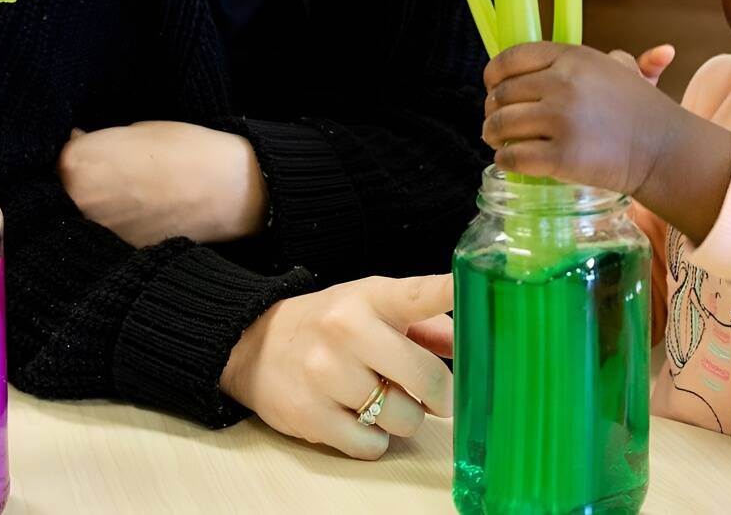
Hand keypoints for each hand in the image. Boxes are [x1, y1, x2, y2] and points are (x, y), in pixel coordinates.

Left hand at [59, 121, 267, 246]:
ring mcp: (96, 231)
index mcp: (77, 163)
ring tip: (130, 196)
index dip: (78, 153)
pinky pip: (105, 237)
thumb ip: (100, 141)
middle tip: (114, 175)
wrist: (231, 190)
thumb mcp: (138, 130)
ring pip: (81, 217)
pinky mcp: (118, 253)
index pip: (58, 158)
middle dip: (81, 183)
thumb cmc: (189, 150)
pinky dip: (117, 227)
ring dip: (96, 208)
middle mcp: (77, 201)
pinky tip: (141, 214)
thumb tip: (79, 145)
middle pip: (62, 191)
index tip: (96, 151)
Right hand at [220, 274, 455, 459]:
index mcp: (371, 297)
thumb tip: (472, 341)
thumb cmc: (331, 324)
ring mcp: (326, 375)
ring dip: (406, 417)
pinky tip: (362, 417)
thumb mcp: (375, 306)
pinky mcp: (310, 416)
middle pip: (427, 378)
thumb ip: (427, 321)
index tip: (475, 285)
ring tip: (387, 400)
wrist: (254, 345)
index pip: (419, 294)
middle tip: (438, 396)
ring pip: (404, 418)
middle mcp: (348, 331)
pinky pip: (372, 444)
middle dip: (443, 395)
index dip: (452, 290)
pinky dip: (376, 438)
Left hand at [483, 43, 730, 240]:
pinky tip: (510, 160)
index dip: (494, 74)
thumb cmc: (641, 110)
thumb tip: (572, 59)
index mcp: (572, 57)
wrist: (663, 149)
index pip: (512, 58)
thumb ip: (591, 58)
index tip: (492, 87)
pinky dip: (505, 160)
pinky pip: (514, 157)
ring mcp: (561, 120)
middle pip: (503, 95)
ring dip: (493, 135)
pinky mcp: (561, 156)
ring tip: (499, 141)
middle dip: (492, 110)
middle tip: (496, 122)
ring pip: (502, 126)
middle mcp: (563, 83)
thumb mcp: (621, 70)